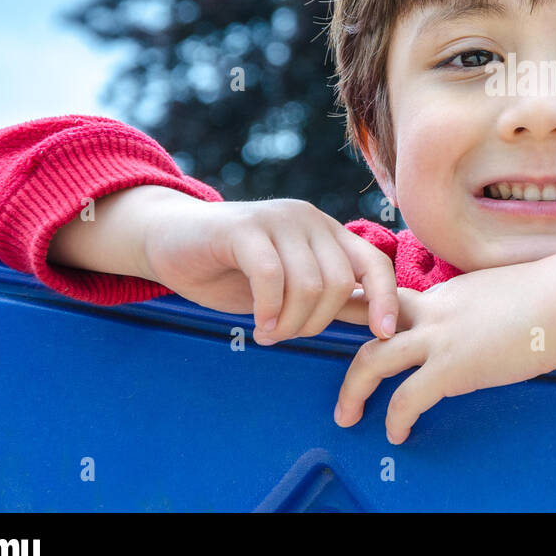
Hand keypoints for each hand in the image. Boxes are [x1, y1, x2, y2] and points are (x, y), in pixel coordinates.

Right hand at [140, 194, 397, 344]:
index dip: (386, 299)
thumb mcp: (290, 288)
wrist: (169, 241)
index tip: (383, 336)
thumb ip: (330, 299)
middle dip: (316, 323)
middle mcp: (309, 220)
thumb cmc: (232, 270)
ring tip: (268, 333)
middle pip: (338, 283)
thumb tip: (381, 325)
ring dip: (290, 322)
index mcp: (327, 233)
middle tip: (286, 336)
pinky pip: (272, 276)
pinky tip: (258, 324)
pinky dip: (269, 310)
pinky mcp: (244, 227)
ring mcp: (278, 219)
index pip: (375, 263)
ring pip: (308, 284)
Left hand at [333, 268, 555, 444]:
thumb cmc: (553, 297)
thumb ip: (479, 309)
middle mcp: (433, 309)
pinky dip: (395, 419)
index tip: (348, 322)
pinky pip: (408, 398)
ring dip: (353, 390)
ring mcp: (440, 337)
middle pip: (365, 318)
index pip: (391, 299)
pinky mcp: (453, 366)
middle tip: (327, 364)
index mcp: (445, 292)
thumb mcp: (501, 294)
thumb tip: (482, 326)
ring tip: (347, 415)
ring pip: (372, 359)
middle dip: (337, 339)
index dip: (366, 312)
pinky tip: (397, 433)